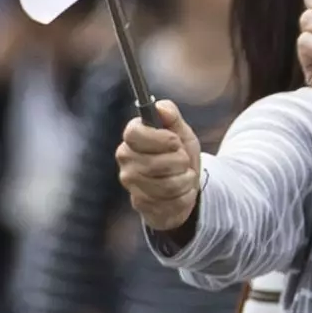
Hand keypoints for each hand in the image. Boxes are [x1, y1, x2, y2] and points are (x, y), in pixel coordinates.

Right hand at [115, 96, 202, 232]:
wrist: (181, 187)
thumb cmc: (178, 155)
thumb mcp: (181, 132)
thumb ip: (171, 116)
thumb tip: (161, 107)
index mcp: (132, 138)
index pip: (135, 134)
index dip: (161, 139)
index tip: (175, 142)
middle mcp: (126, 160)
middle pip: (155, 163)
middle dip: (180, 162)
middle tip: (182, 161)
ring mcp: (131, 184)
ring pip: (167, 185)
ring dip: (185, 180)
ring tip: (184, 176)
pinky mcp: (141, 205)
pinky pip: (172, 202)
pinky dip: (185, 196)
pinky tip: (181, 192)